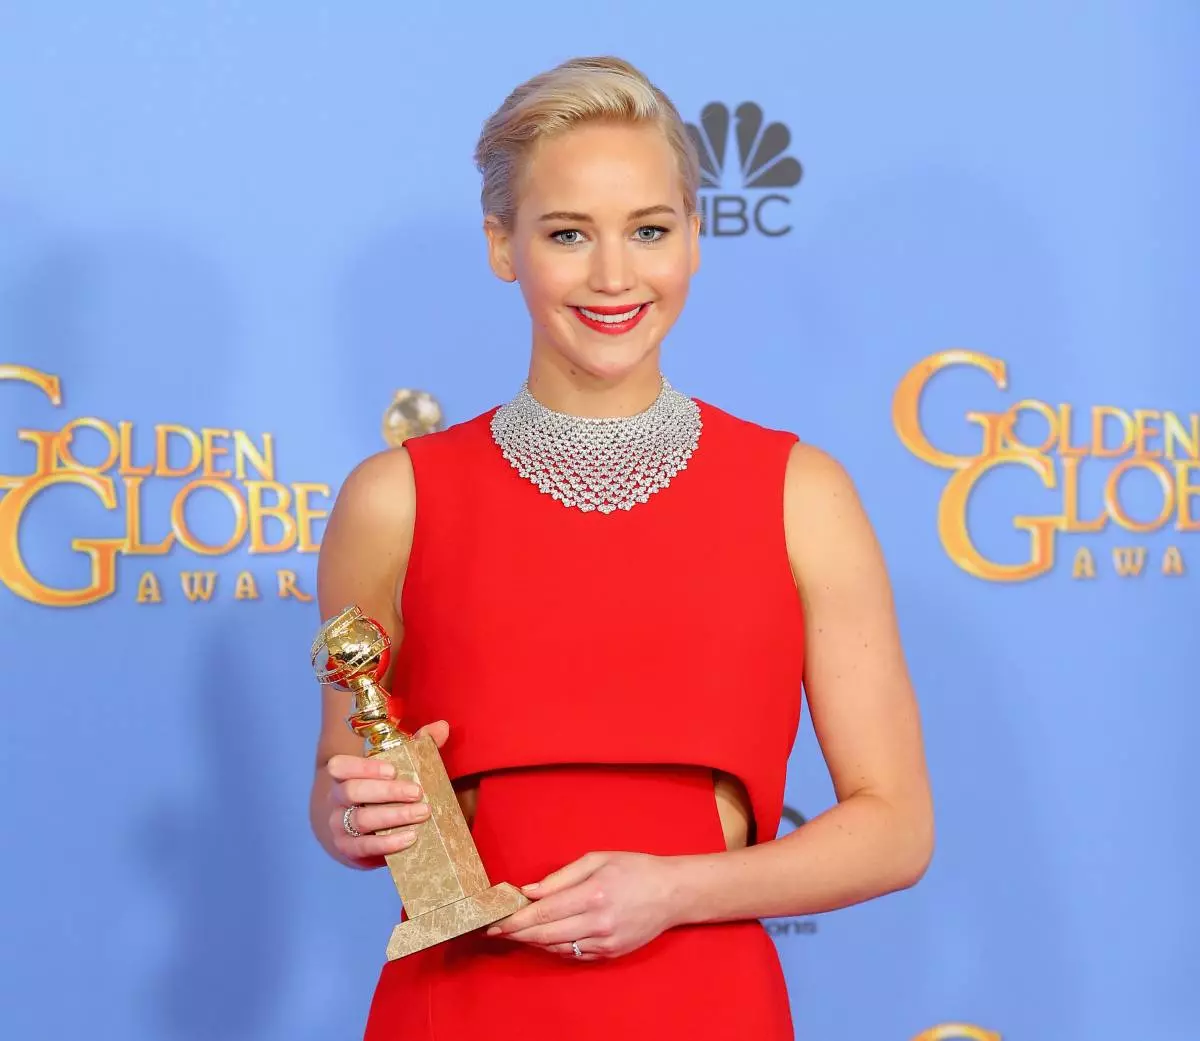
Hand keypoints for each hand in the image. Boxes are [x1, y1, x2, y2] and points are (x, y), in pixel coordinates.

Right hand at [325, 720, 448, 864]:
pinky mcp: (348, 850)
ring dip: (393, 816)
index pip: (340, 766)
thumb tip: (441, 726)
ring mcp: (338, 826)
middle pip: (353, 791)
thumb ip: (416, 747)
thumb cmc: (380, 795)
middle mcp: (336, 800)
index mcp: (344, 776)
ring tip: (421, 813)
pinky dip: (388, 843)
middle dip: (387, 792)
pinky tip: (410, 837)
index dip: (364, 767)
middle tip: (417, 792)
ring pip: (360, 820)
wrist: (355, 834)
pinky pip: (365, 847)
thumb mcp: (394, 770)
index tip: (393, 770)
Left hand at [486, 851, 681, 960]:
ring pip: (558, 948)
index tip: (496, 921)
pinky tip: (545, 938)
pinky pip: (575, 954)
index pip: (544, 912)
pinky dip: (556, 947)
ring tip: (517, 933)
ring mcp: (605, 942)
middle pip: (546, 935)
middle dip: (517, 933)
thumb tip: (530, 891)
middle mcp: (598, 922)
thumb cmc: (634, 869)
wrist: (672, 893)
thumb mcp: (598, 859)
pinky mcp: (611, 954)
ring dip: (534, 942)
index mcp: (593, 894)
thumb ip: (561, 877)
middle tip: (497, 931)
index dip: (517, 919)